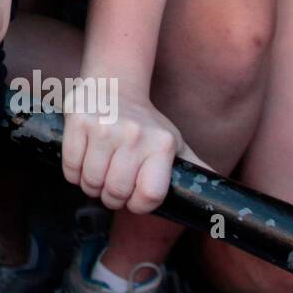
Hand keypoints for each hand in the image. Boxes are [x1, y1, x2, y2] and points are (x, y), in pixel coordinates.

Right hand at [61, 85, 206, 213]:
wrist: (114, 86)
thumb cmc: (147, 124)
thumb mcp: (176, 144)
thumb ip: (196, 172)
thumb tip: (222, 206)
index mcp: (162, 145)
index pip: (149, 196)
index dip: (138, 205)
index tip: (133, 199)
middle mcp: (135, 136)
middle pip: (116, 193)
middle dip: (111, 198)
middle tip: (112, 186)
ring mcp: (104, 128)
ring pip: (91, 182)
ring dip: (91, 186)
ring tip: (98, 173)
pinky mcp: (79, 122)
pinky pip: (70, 167)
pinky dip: (73, 174)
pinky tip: (83, 162)